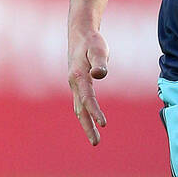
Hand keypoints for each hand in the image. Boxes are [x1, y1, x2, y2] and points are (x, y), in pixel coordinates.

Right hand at [68, 30, 108, 144]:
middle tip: (96, 142)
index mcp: (78, 76)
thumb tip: (99, 74)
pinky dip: (85, 114)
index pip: (87, 98)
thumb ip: (100, 62)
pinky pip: (81, 103)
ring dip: (86, 123)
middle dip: (88, 126)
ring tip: (95, 138)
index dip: (95, 111)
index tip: (104, 124)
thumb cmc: (92, 41)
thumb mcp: (98, 48)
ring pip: (79, 108)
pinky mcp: (78, 84)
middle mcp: (74, 83)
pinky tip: (91, 121)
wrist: (80, 33)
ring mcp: (74, 85)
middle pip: (80, 109)